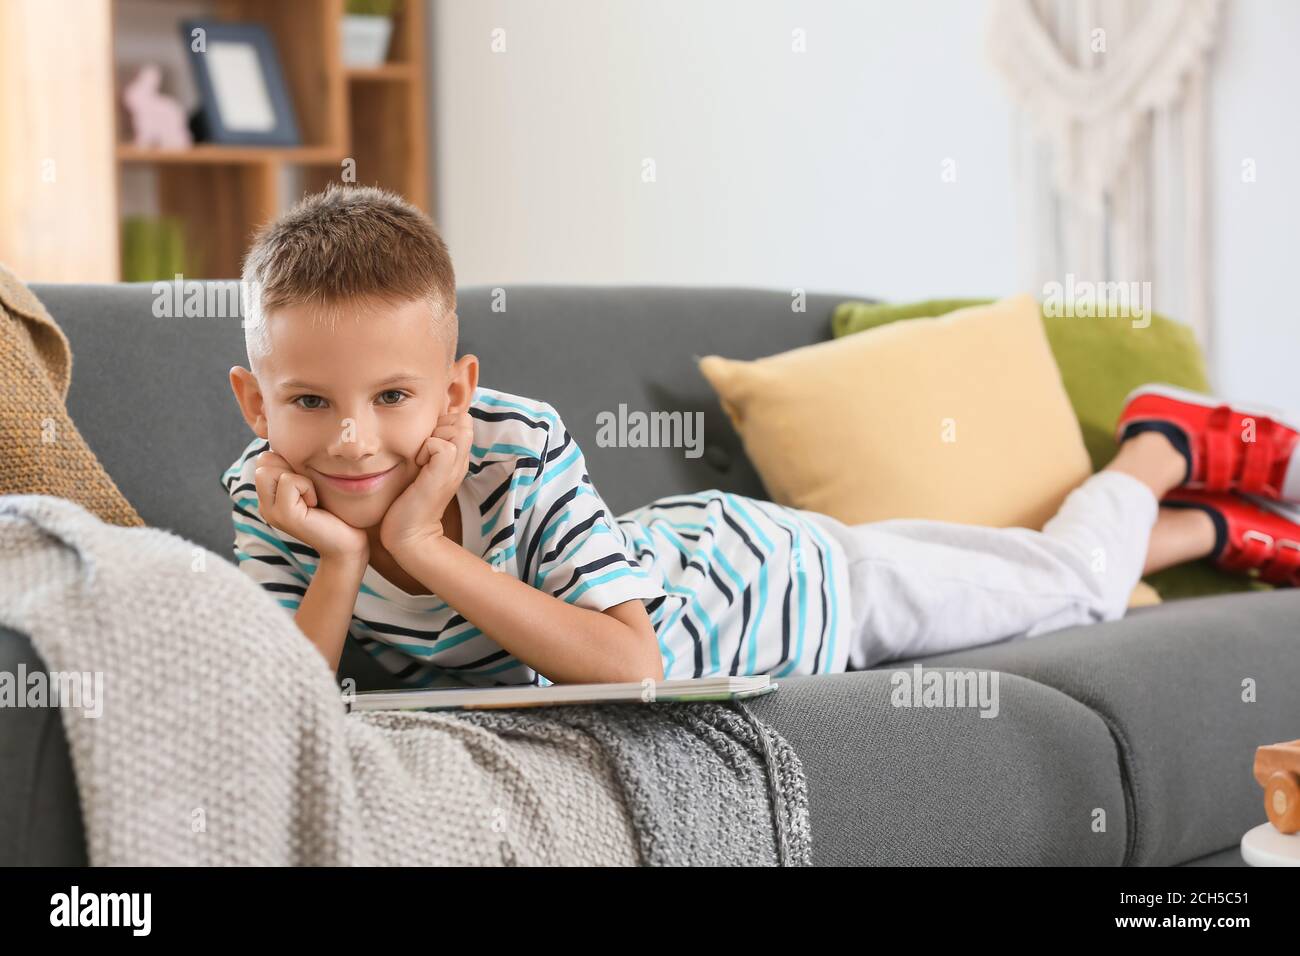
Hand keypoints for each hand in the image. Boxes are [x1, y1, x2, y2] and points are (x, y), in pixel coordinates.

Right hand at [253, 450, 368, 563]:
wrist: (349, 542)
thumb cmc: (335, 510)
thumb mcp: (312, 483)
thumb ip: (294, 467)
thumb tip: (281, 447)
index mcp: (269, 495)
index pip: (264, 458)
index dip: (288, 460)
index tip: (307, 482)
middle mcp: (265, 504)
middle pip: (263, 460)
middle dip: (290, 466)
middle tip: (309, 489)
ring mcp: (271, 511)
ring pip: (269, 469)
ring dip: (299, 477)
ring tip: (311, 497)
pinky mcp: (284, 516)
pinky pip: (288, 481)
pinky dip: (306, 487)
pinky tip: (315, 504)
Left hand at [380, 409, 473, 555]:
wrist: (409, 533)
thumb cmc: (409, 501)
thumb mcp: (422, 468)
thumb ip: (429, 447)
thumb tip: (426, 425)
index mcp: (458, 457)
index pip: (462, 419)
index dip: (444, 423)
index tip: (426, 446)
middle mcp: (461, 460)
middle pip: (462, 419)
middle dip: (439, 427)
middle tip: (422, 452)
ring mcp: (455, 467)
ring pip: (457, 427)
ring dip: (433, 437)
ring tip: (420, 459)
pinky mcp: (443, 474)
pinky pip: (441, 444)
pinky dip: (425, 449)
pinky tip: (417, 466)